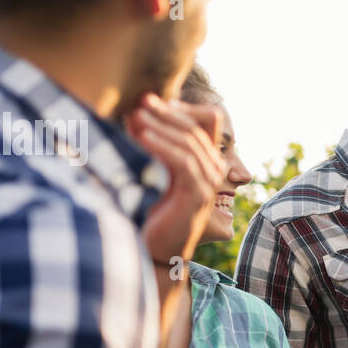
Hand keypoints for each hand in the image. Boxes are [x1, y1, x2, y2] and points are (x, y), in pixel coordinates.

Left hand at [127, 94, 226, 264]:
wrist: (156, 247)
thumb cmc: (149, 207)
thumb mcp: (151, 168)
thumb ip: (150, 143)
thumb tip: (133, 112)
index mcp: (206, 161)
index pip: (205, 122)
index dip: (181, 108)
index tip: (151, 100)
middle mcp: (213, 169)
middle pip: (195, 129)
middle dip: (167, 112)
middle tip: (142, 99)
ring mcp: (209, 183)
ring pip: (190, 143)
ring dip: (161, 126)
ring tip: (136, 114)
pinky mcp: (197, 195)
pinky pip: (185, 163)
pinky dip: (163, 146)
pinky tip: (143, 136)